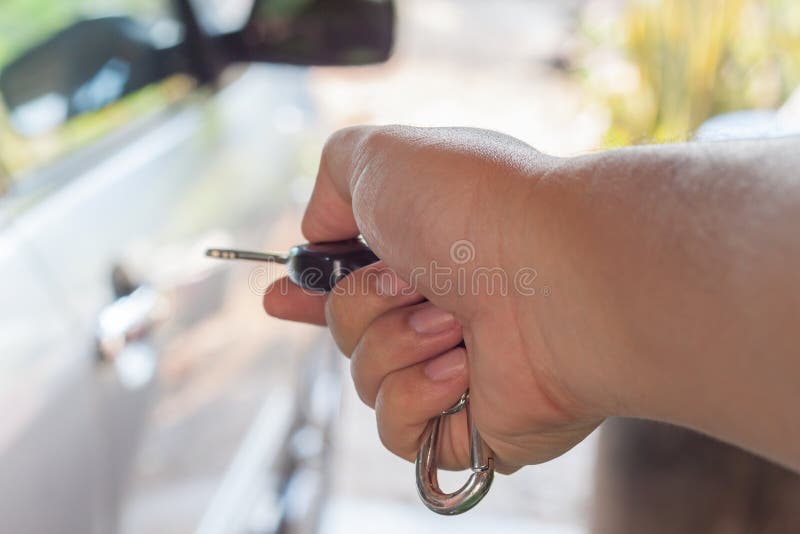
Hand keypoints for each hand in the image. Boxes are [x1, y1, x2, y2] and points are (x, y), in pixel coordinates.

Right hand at [263, 126, 606, 472]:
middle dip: (363, 303)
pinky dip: (419, 393)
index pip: (352, 279)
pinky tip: (463, 366)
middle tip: (409, 282)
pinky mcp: (471, 425)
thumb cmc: (474, 207)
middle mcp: (443, 304)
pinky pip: (399, 429)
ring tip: (454, 320)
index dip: (312, 291)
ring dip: (396, 342)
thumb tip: (318, 231)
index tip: (280, 296)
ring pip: (365, 377)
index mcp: (426, 247)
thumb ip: (332, 180)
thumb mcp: (378, 156)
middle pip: (346, 328)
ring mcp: (458, 365)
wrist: (557, 277)